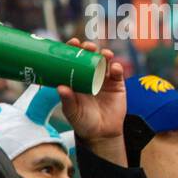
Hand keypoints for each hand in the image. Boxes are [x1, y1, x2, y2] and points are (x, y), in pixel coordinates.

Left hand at [56, 37, 126, 164]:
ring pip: (105, 61)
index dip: (73, 50)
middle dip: (88, 48)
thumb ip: (67, 100)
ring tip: (103, 54)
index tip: (71, 43)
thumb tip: (60, 88)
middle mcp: (90, 76)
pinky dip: (117, 67)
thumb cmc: (82, 122)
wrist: (101, 133)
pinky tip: (115, 68)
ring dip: (104, 54)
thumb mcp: (72, 112)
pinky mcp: (117, 84)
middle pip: (90, 57)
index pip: (74, 60)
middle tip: (86, 47)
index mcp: (76, 79)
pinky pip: (118, 72)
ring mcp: (104, 79)